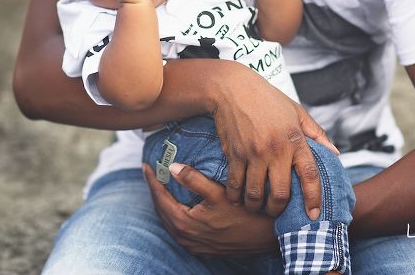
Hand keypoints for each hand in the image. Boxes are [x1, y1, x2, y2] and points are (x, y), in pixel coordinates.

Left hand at [143, 163, 278, 255]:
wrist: (267, 237)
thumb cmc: (246, 213)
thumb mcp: (220, 192)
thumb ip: (194, 179)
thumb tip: (173, 167)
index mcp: (185, 222)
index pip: (160, 198)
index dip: (152, 180)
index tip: (146, 165)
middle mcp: (185, 237)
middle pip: (161, 211)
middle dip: (155, 191)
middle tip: (151, 173)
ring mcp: (193, 245)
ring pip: (169, 222)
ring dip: (163, 204)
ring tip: (162, 186)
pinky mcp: (202, 248)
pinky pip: (179, 231)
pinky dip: (173, 216)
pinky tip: (178, 206)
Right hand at [210, 64, 338, 217]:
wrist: (232, 88)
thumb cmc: (266, 98)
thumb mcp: (296, 111)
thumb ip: (316, 133)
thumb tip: (335, 153)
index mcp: (295, 139)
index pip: (309, 175)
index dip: (313, 198)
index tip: (314, 215)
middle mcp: (275, 149)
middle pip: (279, 194)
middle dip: (277, 209)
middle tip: (275, 210)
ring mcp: (253, 153)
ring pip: (254, 194)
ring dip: (255, 206)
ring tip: (256, 206)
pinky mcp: (234, 153)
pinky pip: (235, 184)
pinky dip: (235, 196)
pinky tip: (237, 197)